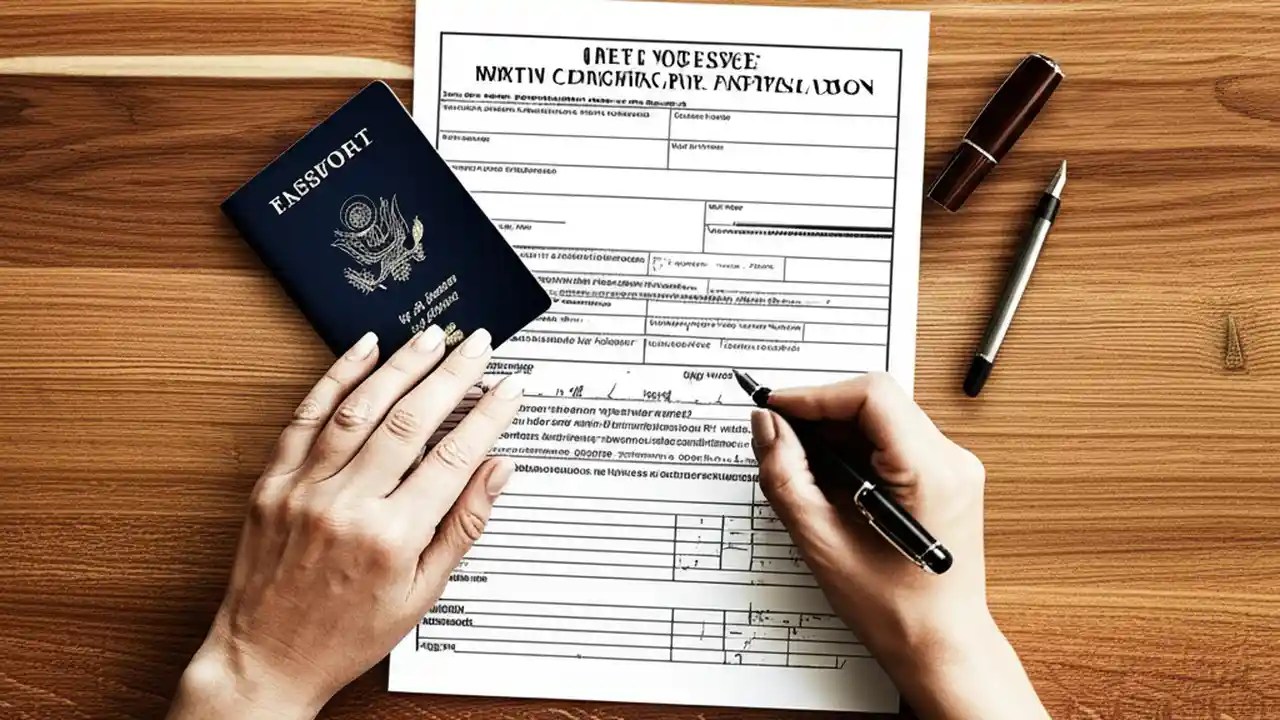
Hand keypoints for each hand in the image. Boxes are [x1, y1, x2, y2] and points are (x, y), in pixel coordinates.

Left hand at [169, 327, 523, 719]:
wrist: (267, 659)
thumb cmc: (346, 634)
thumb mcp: (422, 593)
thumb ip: (463, 526)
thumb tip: (498, 471)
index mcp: (392, 538)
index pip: (454, 458)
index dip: (489, 417)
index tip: (510, 389)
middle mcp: (347, 506)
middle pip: (411, 421)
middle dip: (452, 375)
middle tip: (479, 345)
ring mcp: (305, 489)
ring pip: (360, 408)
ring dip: (400, 365)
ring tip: (431, 338)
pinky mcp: (273, 482)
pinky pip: (306, 417)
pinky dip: (336, 378)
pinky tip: (363, 350)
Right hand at [750, 373, 1046, 719]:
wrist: (941, 646)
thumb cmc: (896, 611)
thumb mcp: (824, 543)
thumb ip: (787, 477)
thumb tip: (766, 427)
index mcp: (931, 473)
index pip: (870, 396)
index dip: (814, 395)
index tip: (774, 408)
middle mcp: (951, 461)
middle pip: (875, 402)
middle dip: (820, 414)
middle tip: (778, 439)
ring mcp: (952, 467)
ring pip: (881, 419)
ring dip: (835, 433)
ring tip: (802, 468)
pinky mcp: (944, 477)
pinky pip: (891, 441)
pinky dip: (854, 449)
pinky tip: (830, 480)